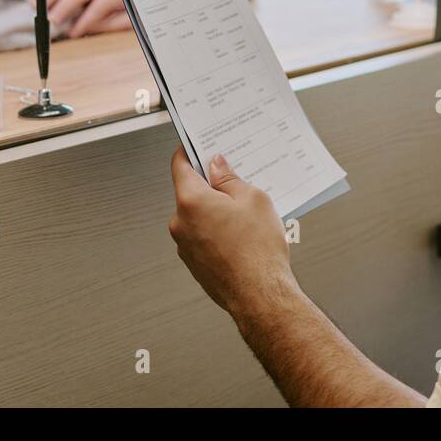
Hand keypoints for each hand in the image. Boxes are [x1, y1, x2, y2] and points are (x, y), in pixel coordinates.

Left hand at [167, 146, 294, 316]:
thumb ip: (229, 179)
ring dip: (216, 210)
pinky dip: (218, 231)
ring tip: (246, 216)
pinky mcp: (195, 263)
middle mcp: (181, 223)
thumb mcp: (253, 199)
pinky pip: (203, 236)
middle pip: (191, 191)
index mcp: (191, 201)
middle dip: (212, 184)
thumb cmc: (258, 251)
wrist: (261, 296)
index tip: (198, 144)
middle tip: (236, 181)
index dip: (190, 151)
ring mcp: (185, 246)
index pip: (180, 165)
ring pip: (199, 216)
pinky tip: (242, 235)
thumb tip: (217, 167)